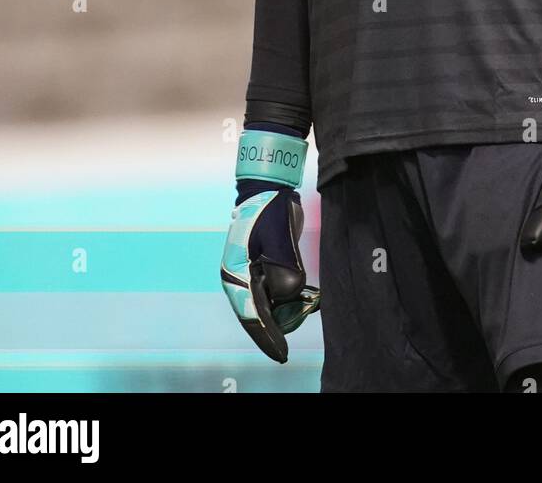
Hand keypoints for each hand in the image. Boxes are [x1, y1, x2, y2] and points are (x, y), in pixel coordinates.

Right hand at [220, 129, 319, 362]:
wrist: (268, 188)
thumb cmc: (269, 210)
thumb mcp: (278, 237)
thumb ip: (285, 267)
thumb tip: (293, 291)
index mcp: (235, 273)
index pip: (251, 313)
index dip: (267, 336)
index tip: (282, 353)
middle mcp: (239, 278)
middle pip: (257, 313)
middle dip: (275, 330)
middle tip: (287, 349)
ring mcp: (250, 273)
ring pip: (267, 305)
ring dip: (285, 313)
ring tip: (306, 313)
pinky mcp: (261, 268)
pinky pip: (273, 291)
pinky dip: (288, 298)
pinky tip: (306, 299)